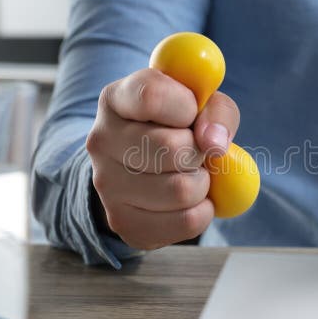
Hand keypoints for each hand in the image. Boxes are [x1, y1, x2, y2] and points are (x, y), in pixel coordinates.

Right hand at [86, 68, 239, 249]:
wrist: (145, 168)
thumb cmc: (179, 126)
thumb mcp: (202, 103)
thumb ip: (216, 111)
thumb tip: (214, 143)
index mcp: (115, 99)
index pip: (151, 96)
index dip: (187, 106)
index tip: (194, 113)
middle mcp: (101, 141)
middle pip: (171, 148)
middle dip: (200, 152)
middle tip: (196, 151)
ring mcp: (106, 185)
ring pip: (181, 190)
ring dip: (203, 183)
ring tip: (191, 174)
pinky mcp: (123, 222)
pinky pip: (186, 222)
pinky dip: (203, 211)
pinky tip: (190, 199)